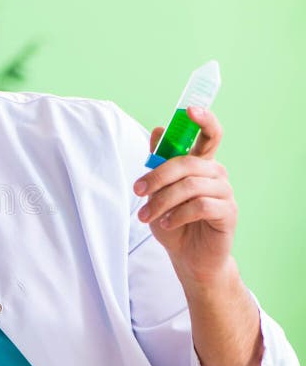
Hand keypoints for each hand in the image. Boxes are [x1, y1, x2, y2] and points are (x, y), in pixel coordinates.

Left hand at [133, 106, 236, 284]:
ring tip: (147, 217)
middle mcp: (215, 174)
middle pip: (187, 163)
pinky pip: (201, 205)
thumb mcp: (158, 191)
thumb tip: (159, 131)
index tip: (189, 109)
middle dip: (157, 176)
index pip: (209, 135)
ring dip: (163, 201)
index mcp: (200, 164)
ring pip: (191, 186)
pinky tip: (168, 223)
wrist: (188, 256)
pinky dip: (179, 214)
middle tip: (138, 192)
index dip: (203, 120)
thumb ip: (160, 163)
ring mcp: (224, 193)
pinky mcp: (228, 213)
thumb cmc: (174, 221)